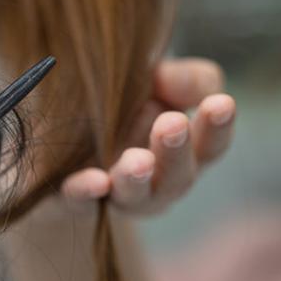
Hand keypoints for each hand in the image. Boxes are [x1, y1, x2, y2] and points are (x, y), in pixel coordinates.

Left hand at [58, 57, 235, 214]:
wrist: (59, 143)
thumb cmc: (122, 108)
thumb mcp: (153, 83)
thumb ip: (180, 79)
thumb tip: (183, 81)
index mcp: (183, 149)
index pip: (210, 144)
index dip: (218, 126)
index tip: (222, 103)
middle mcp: (156, 179)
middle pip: (177, 176)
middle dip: (176, 151)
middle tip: (173, 124)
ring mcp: (117, 194)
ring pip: (135, 195)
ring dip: (137, 178)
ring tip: (138, 161)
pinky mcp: (74, 198)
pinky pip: (82, 202)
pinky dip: (87, 192)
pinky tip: (94, 182)